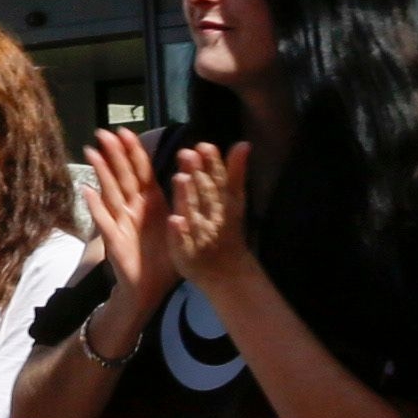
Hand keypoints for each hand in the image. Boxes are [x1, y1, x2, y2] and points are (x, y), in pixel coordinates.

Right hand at [85, 126, 177, 309]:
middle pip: (123, 176)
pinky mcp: (114, 240)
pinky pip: (103, 220)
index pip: (141, 171)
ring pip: (111, 192)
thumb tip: (186, 175)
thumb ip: (179, 203)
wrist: (152, 288)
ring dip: (101, 172)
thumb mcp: (177, 226)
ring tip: (92, 152)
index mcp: (151, 203)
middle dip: (113, 154)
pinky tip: (86, 190)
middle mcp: (133, 209)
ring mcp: (121, 222)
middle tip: (103, 132)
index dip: (132, 151)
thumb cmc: (164, 257)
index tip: (125, 131)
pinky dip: (95, 205)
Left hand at [164, 141, 258, 299]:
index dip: (212, 163)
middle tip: (186, 154)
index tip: (203, 146)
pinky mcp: (186, 253)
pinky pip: (183, 243)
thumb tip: (243, 143)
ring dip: (187, 197)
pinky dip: (180, 232)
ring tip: (179, 178)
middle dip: (197, 175)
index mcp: (223, 203)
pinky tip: (174, 220)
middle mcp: (212, 217)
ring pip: (193, 214)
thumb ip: (235, 173)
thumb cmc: (227, 231)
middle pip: (204, 194)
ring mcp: (199, 235)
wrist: (227, 273)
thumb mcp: (234, 201)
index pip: (218, 180)